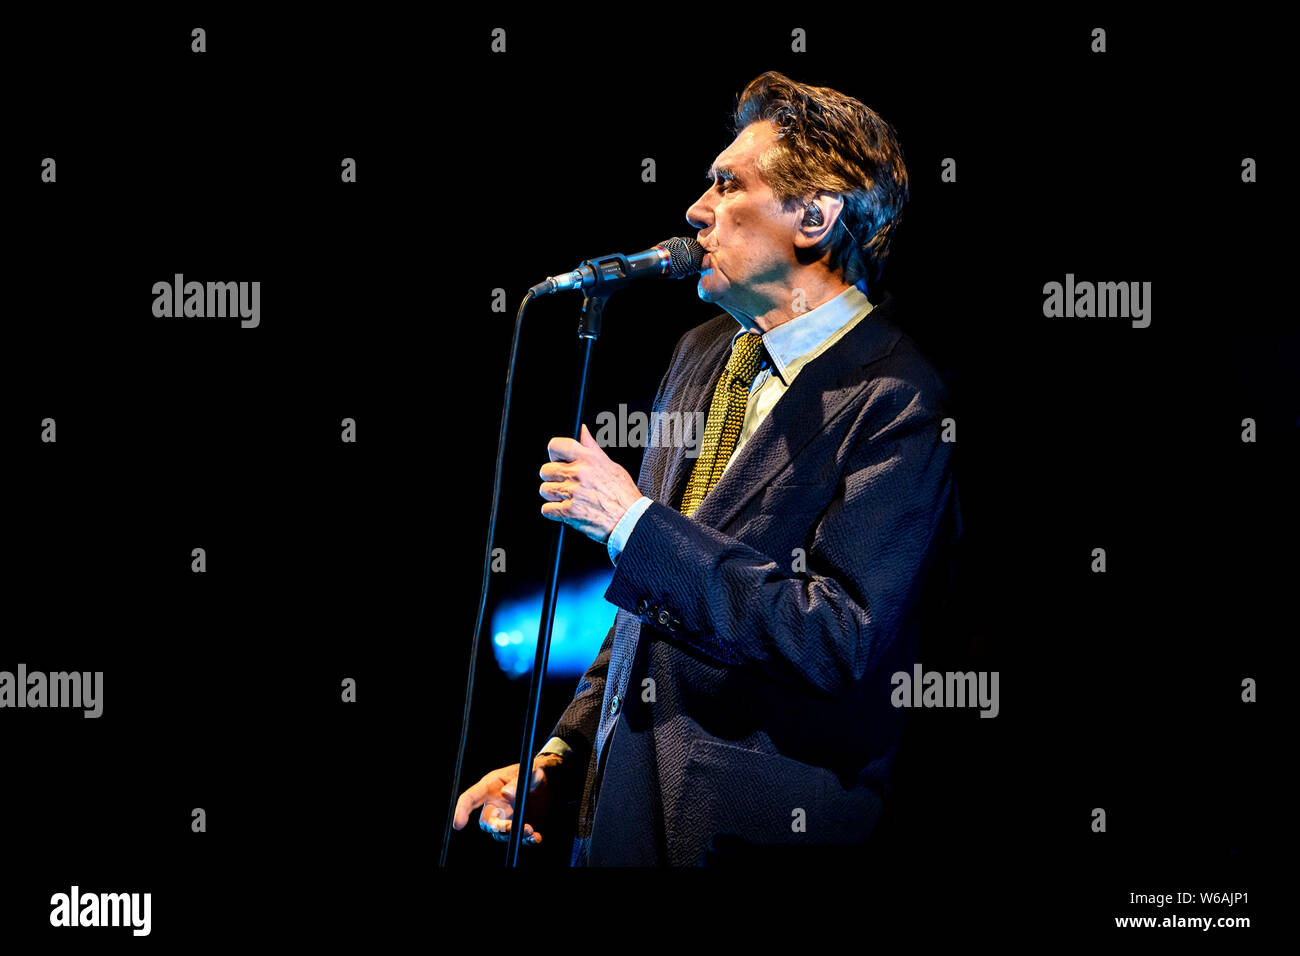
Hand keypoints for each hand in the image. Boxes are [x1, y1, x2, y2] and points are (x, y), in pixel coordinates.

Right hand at [452, 752, 564, 845]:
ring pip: (500, 834)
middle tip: (513, 827)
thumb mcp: (526, 772)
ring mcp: (505, 817)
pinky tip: (536, 837)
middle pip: (486, 822)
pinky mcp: (518, 825)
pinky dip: (527, 840)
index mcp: (489, 787)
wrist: (545, 780)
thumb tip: (505, 794)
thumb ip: (516, 782)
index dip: (461, 811)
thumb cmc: (530, 771)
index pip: (470, 798)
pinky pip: (518, 838)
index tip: (458, 825)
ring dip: (512, 835)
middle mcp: (494, 804)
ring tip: (530, 830)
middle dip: (497, 827)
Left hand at [539, 423, 642, 543]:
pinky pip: (547, 509)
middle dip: (552, 478)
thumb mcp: (610, 465)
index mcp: (588, 459)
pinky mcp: (568, 511)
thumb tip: (583, 431)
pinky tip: (566, 510)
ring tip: (567, 498)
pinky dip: (553, 511)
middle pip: (545, 470)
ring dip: (553, 495)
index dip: (553, 454)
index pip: (556, 446)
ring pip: (544, 490)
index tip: (557, 460)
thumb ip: (592, 448)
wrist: (630, 520)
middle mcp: (578, 473)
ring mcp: (572, 493)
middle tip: (564, 484)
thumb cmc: (623, 494)